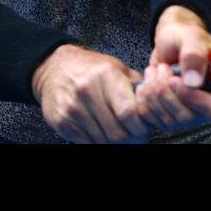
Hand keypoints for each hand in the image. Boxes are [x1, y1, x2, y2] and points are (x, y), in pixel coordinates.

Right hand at [31, 44, 151, 142]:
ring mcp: (72, 107)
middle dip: (129, 137)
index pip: (129, 112)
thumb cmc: (89, 68)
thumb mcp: (116, 68)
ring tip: (116, 130)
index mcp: (106, 75)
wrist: (54, 67)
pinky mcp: (61, 121)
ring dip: (113, 141)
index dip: (140, 125)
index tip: (144, 126)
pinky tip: (100, 130)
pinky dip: (97, 141)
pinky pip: (87, 143)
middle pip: (117, 132)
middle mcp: (87, 91)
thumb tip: (155, 102)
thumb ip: (136, 86)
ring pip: (103, 140)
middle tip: (133, 134)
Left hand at [135, 5, 210, 130]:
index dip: (192, 97)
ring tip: (155, 70)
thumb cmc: (184, 37)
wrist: (169, 42)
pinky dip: (146, 101)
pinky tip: (148, 83)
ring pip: (171, 120)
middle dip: (167, 93)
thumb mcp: (190, 36)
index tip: (173, 80)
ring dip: (154, 93)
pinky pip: (156, 121)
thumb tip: (194, 82)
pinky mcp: (176, 118)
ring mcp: (196, 113)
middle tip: (162, 68)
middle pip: (190, 116)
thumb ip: (194, 54)